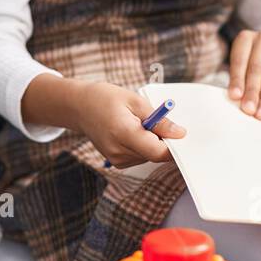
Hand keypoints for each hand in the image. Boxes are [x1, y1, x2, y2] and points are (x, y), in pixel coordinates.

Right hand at [71, 81, 186, 169]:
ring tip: (138, 123)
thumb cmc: (105, 98)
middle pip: (155, 155)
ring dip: (152, 142)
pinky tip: (132, 132)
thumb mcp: (135, 100)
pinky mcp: (117, 162)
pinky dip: (143, 146)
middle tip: (155, 120)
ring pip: (149, 157)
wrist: (80, 107)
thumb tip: (180, 134)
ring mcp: (116, 159)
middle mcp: (119, 151)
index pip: (158, 151)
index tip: (180, 133)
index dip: (174, 145)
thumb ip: (158, 120)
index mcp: (123, 133)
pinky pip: (140, 157)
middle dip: (162, 140)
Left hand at [227, 29, 260, 121]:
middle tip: (248, 110)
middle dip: (252, 91)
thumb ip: (237, 81)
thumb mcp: (240, 69)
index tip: (235, 96)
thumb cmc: (249, 68)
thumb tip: (236, 98)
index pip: (240, 60)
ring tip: (260, 115)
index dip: (237, 79)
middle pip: (257, 68)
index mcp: (246, 38)